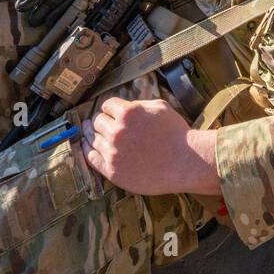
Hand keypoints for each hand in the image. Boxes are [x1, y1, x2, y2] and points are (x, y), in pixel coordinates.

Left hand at [80, 97, 220, 195]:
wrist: (185, 162)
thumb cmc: (176, 134)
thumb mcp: (159, 107)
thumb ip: (138, 104)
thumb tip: (126, 104)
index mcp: (128, 112)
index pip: (106, 105)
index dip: (109, 108)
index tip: (110, 113)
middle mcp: (117, 131)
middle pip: (97, 121)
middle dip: (102, 121)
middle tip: (104, 124)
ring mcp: (113, 151)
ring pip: (92, 138)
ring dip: (92, 134)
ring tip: (89, 133)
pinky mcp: (112, 170)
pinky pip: (91, 157)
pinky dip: (88, 150)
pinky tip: (88, 147)